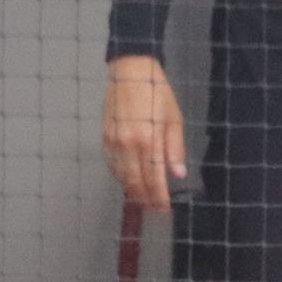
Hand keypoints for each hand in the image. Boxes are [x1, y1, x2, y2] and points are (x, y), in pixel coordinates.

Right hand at [101, 54, 187, 210]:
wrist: (130, 73)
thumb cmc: (157, 93)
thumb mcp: (173, 120)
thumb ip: (174, 148)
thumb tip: (177, 174)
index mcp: (148, 140)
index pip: (154, 178)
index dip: (159, 196)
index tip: (164, 208)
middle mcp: (128, 144)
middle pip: (134, 181)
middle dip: (145, 198)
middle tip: (154, 208)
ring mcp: (113, 141)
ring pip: (120, 175)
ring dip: (131, 190)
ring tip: (143, 198)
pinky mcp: (104, 136)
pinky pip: (111, 163)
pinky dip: (119, 175)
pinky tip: (128, 180)